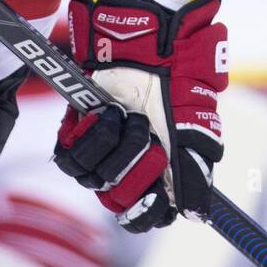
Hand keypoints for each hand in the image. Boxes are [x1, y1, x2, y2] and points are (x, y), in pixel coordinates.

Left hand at [53, 0, 228, 231]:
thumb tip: (195, 215)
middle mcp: (123, 167)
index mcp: (153, 174)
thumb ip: (194, 176)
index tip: (154, 196)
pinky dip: (92, 134)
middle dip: (135, 166)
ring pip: (95, 178)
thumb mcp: (191, 132)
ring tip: (129, 115)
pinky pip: (71, 158)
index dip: (145, 212)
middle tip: (148, 135)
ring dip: (117, 144)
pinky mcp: (75, 133)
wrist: (146, 51)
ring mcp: (99, 151)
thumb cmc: (171, 88)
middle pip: (118, 199)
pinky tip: (107, 113)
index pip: (143, 216)